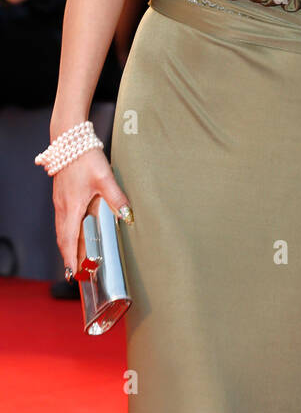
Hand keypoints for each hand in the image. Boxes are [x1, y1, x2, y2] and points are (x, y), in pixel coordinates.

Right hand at [52, 147, 132, 277]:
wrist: (69, 139)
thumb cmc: (85, 158)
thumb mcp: (105, 178)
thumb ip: (117, 198)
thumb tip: (128, 216)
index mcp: (71, 207)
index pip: (68, 240)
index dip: (71, 258)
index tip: (73, 273)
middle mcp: (62, 207)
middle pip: (63, 238)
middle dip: (69, 256)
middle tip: (76, 272)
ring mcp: (60, 201)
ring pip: (61, 229)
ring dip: (68, 244)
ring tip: (76, 258)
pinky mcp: (61, 194)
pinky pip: (62, 219)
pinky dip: (67, 231)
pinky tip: (75, 232)